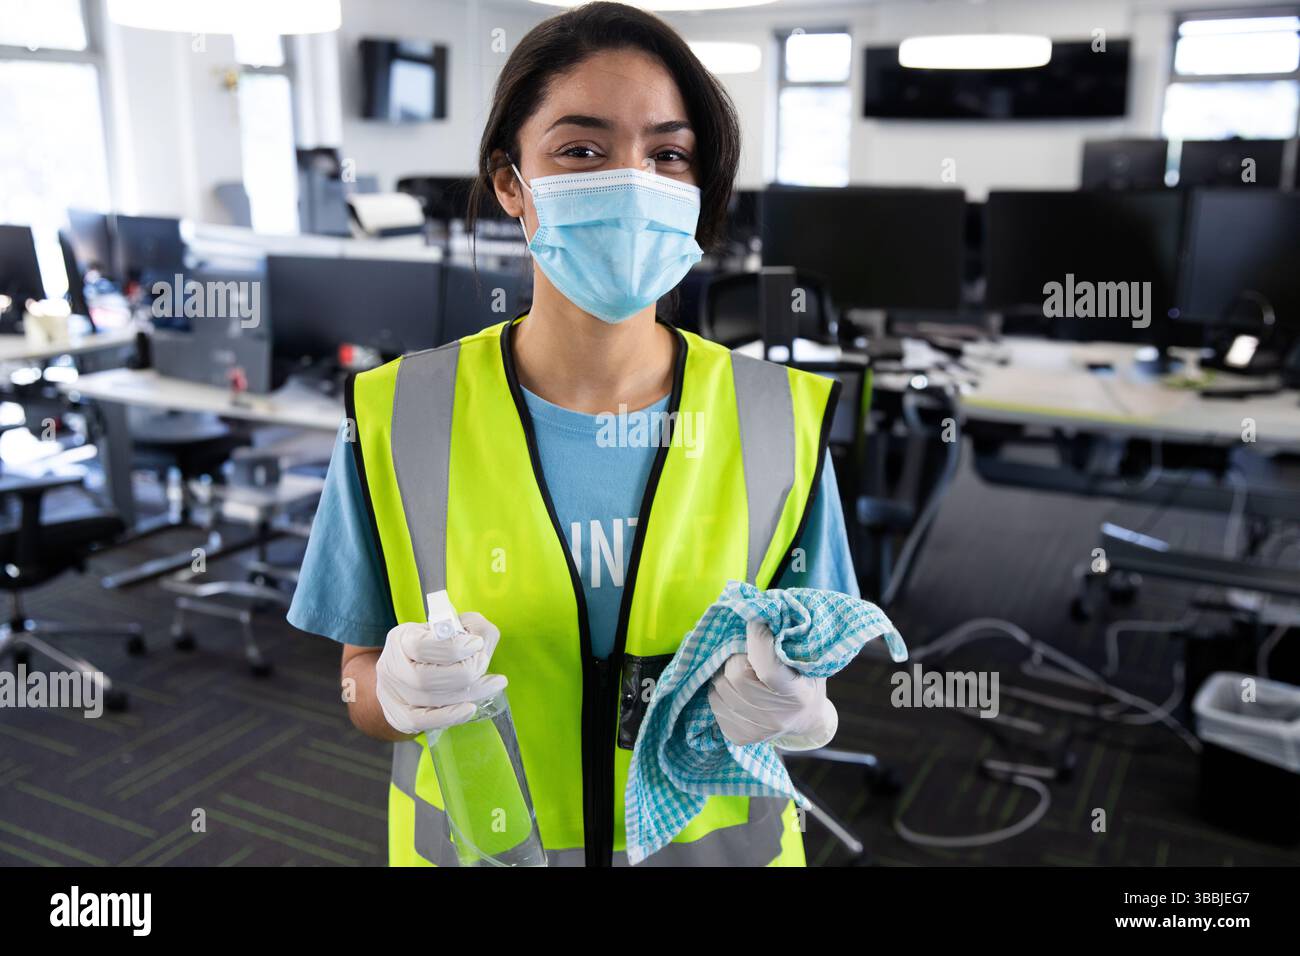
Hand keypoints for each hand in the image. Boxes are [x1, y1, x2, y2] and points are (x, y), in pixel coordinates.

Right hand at [375, 611, 506, 735]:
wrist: (409, 674)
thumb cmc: (436, 648)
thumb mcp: (451, 626)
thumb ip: (472, 626)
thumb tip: (481, 638)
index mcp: (401, 639)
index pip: (422, 646)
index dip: (453, 647)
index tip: (476, 643)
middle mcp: (392, 668)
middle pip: (426, 678)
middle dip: (464, 672)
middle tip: (483, 664)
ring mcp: (394, 695)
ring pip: (430, 700)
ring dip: (468, 693)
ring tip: (491, 684)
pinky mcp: (400, 717)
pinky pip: (425, 721)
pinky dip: (451, 716)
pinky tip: (471, 708)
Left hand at [708, 619, 837, 750]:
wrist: (805, 721)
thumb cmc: (806, 679)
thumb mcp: (809, 658)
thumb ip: (789, 638)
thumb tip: (759, 610)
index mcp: (798, 696)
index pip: (769, 667)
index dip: (757, 640)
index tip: (756, 622)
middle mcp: (776, 717)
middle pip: (737, 675)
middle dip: (737, 655)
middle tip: (746, 650)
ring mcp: (755, 730)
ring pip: (720, 685)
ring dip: (726, 670)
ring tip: (743, 667)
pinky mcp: (738, 737)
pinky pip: (714, 701)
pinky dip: (721, 687)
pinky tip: (737, 686)